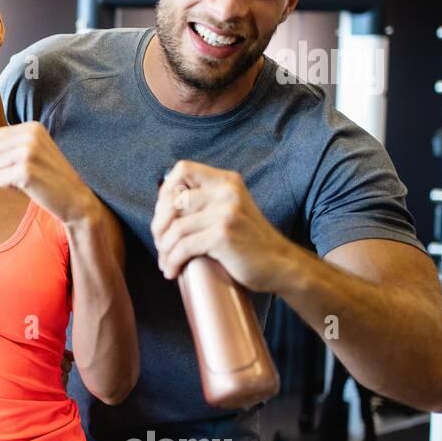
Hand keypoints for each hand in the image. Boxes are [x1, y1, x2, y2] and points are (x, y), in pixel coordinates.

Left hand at [0, 122, 100, 225]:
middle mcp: (30, 135)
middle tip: (25, 172)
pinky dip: (9, 187)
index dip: (5, 153)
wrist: (75, 199)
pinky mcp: (25, 171)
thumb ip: (16, 141)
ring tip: (28, 178)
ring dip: (7, 176)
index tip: (26, 162)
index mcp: (33, 127)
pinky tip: (28, 186)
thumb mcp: (37, 148)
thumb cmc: (51, 175)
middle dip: (2, 165)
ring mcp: (28, 152)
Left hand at [150, 159, 295, 290]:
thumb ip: (206, 201)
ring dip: (164, 249)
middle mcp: (226, 191)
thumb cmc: (250, 242)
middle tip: (161, 246)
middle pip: (172, 201)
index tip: (163, 216)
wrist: (282, 264)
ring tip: (166, 263)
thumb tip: (163, 206)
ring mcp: (226, 212)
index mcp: (226, 181)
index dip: (165, 191)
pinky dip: (172, 261)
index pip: (183, 169)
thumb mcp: (231, 210)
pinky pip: (184, 246)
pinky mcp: (223, 234)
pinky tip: (172, 271)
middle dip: (159, 227)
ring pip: (175, 227)